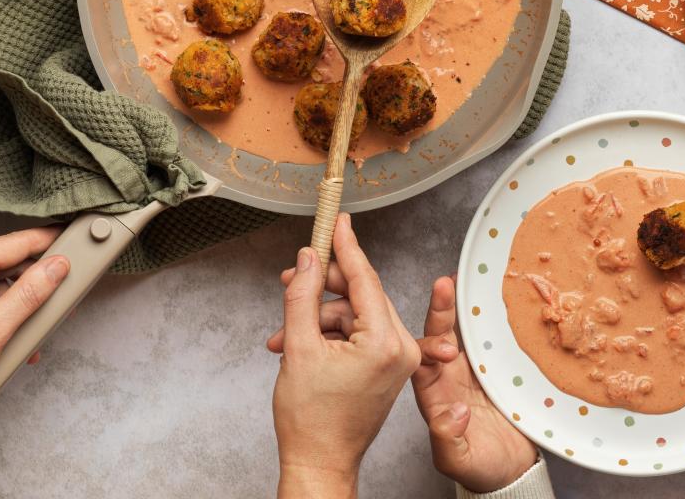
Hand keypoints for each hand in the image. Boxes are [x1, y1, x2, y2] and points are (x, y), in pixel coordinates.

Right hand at [268, 214, 420, 498]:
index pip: (365, 279)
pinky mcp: (388, 366)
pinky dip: (327, 334)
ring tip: (283, 335)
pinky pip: (357, 333)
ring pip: (353, 314)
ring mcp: (397, 358)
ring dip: (316, 318)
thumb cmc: (311, 419)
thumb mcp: (298, 347)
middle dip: (321, 290)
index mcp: (386, 342)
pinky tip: (297, 344)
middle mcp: (401, 348)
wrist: (319, 463)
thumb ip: (303, 296)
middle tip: (291, 279)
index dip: (346, 246)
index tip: (338, 221)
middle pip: (359, 295)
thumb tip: (309, 259)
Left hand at [412, 276, 537, 492]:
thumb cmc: (479, 468)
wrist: (512, 472)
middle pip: (442, 334)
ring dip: (466, 307)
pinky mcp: (498, 369)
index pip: (422, 357)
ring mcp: (474, 370)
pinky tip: (498, 299)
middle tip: (445, 284)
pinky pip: (493, 339)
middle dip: (442, 309)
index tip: (444, 343)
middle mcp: (450, 375)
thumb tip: (453, 415)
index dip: (430, 342)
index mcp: (434, 392)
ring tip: (466, 278)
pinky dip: (494, 319)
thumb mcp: (458, 459)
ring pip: (467, 331)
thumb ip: (448, 440)